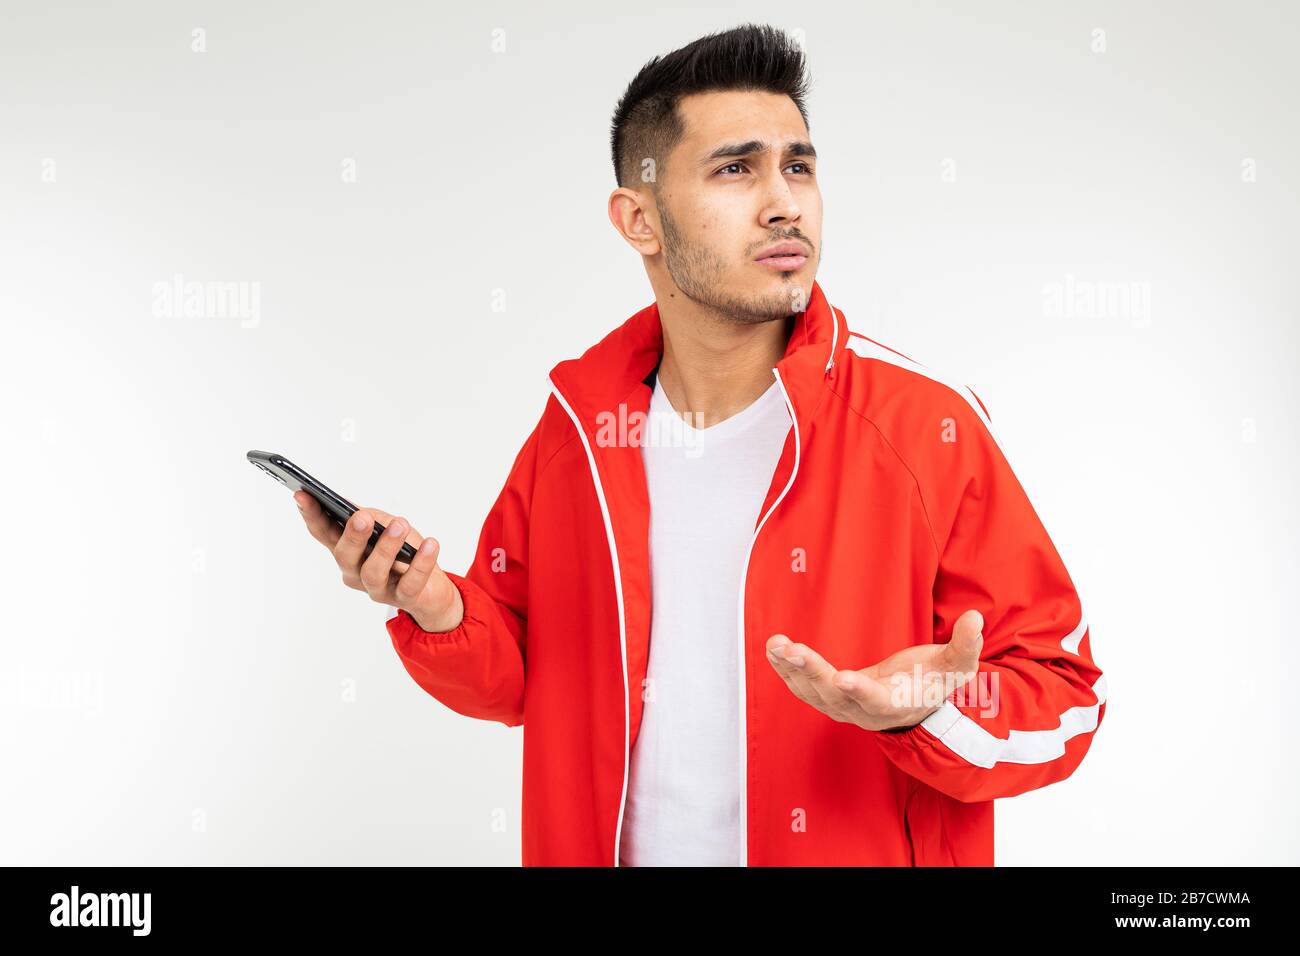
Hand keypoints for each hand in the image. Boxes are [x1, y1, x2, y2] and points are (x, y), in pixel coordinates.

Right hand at [293, 490, 463, 632]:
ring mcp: (377, 588)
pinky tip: (430, 544)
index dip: (311, 515)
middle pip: (344, 556)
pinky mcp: (404, 598)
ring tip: (400, 524)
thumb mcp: (384, 526)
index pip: (323, 533)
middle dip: (352, 536)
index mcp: (347, 550)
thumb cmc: (403, 551)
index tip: (302, 494)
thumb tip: (352, 509)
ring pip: (373, 572)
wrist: (433, 588)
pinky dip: (421, 563)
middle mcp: (355, 571)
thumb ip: (367, 517)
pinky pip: (410, 583)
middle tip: (361, 518)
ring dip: (386, 547)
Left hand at [765, 609, 983, 730]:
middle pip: (833, 696)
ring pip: (812, 693)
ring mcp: (844, 707)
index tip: (844, 679)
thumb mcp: (955, 667)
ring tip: (775, 645)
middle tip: (792, 649)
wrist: (916, 704)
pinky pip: (803, 687)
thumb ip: (965, 646)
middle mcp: (864, 711)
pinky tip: (774, 649)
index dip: (860, 692)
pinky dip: (787, 669)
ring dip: (791, 669)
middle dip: (811, 672)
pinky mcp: (829, 697)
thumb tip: (975, 618)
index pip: (875, 701)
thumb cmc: (934, 682)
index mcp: (895, 705)